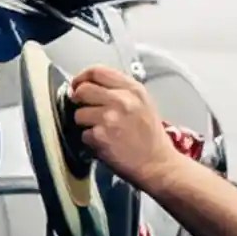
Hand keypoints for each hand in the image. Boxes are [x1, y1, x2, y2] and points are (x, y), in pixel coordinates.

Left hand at [70, 65, 177, 188]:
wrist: (158, 164)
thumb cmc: (151, 137)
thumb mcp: (143, 103)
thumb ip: (120, 90)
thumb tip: (92, 85)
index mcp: (133, 89)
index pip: (98, 71)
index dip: (82, 77)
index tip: (78, 85)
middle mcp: (122, 100)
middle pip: (83, 89)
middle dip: (79, 100)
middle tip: (83, 108)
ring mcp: (110, 118)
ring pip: (79, 113)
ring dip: (84, 123)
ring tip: (100, 130)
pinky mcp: (100, 136)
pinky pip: (83, 134)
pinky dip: (90, 140)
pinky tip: (104, 143)